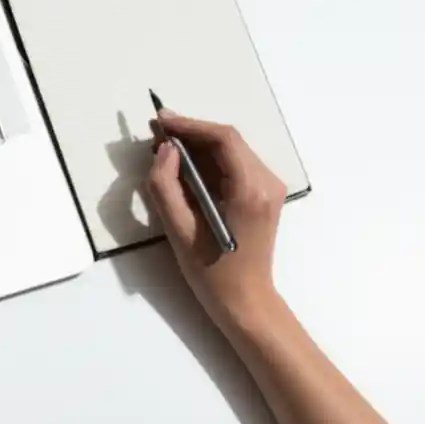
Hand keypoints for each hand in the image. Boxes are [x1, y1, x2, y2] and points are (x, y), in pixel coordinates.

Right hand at [147, 110, 287, 328]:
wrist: (245, 300)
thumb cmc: (211, 272)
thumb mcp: (178, 231)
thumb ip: (165, 186)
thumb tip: (165, 150)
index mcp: (250, 190)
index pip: (223, 139)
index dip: (189, 125)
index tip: (159, 122)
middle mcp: (267, 183)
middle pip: (228, 141)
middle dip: (191, 133)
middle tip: (155, 135)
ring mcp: (269, 188)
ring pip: (231, 151)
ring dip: (198, 146)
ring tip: (163, 150)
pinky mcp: (263, 195)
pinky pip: (234, 165)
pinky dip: (208, 160)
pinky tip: (184, 167)